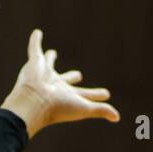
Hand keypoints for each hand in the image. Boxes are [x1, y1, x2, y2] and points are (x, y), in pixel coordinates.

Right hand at [2, 29, 118, 137]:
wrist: (35, 100)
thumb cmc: (59, 107)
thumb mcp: (84, 108)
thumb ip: (100, 110)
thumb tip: (117, 118)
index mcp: (68, 96)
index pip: (86, 94)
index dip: (96, 94)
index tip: (106, 94)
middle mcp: (56, 85)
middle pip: (67, 79)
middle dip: (72, 77)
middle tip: (79, 75)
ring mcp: (44, 73)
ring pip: (49, 63)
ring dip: (50, 58)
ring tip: (52, 53)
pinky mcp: (34, 61)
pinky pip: (35, 47)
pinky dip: (35, 40)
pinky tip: (37, 33)